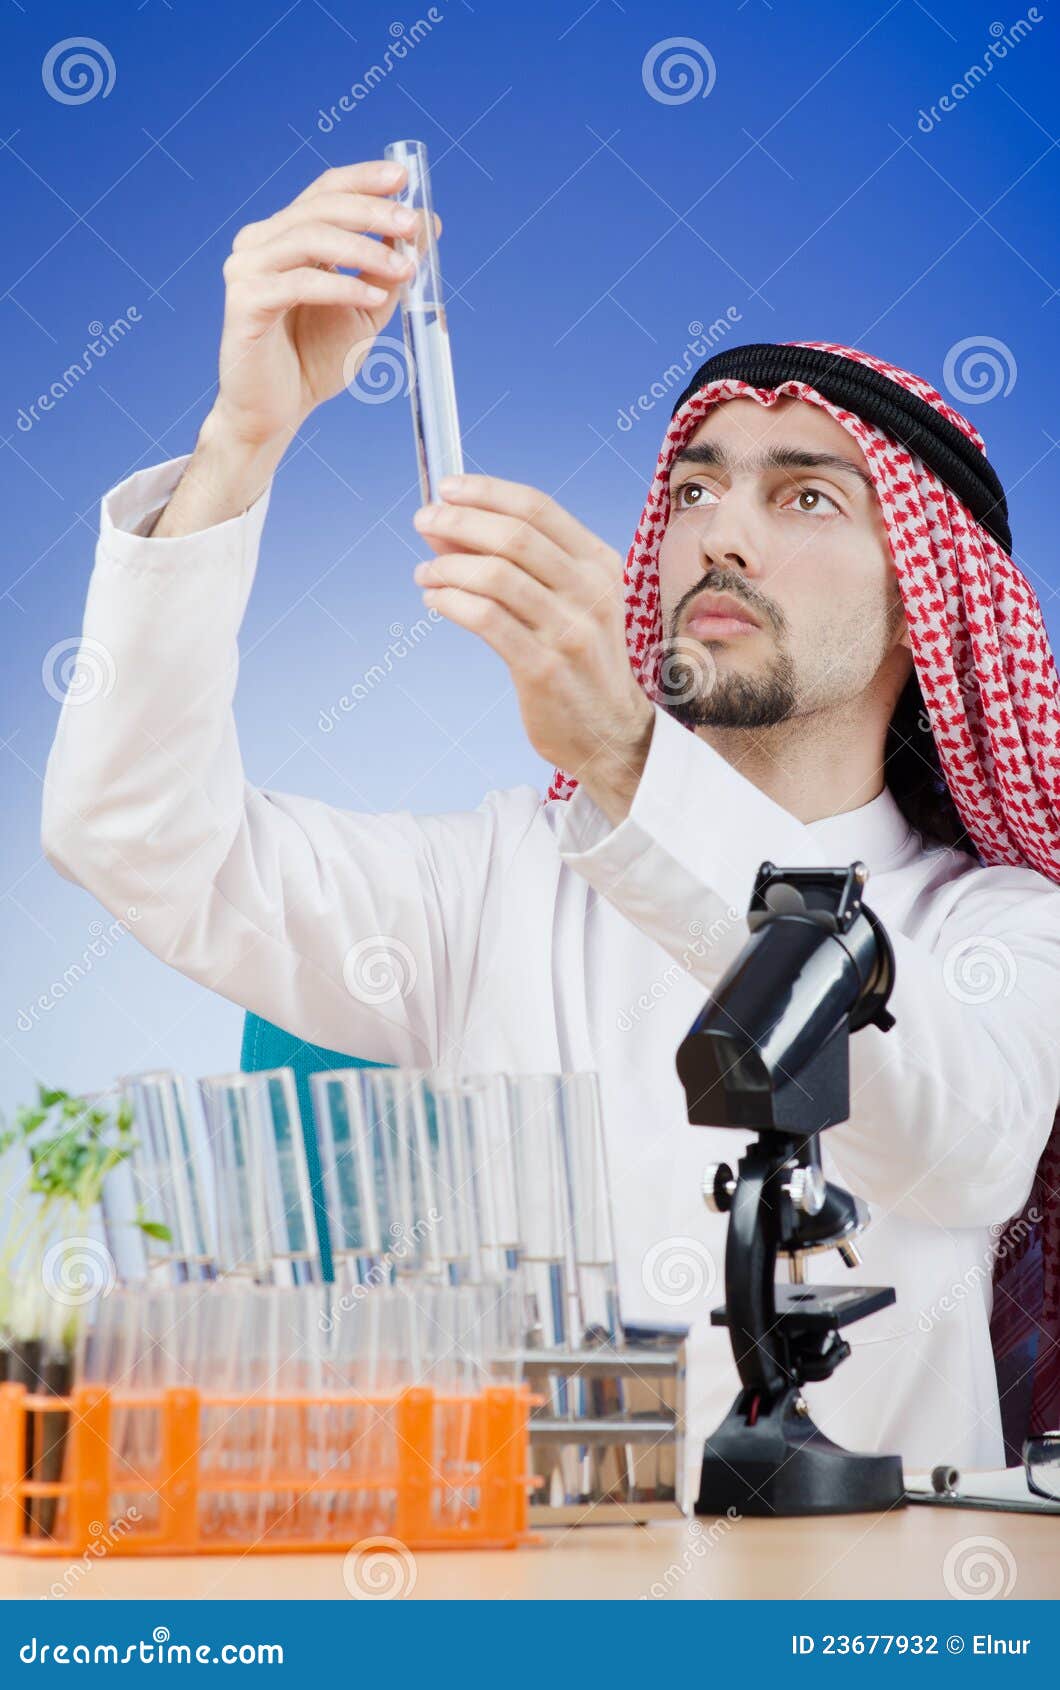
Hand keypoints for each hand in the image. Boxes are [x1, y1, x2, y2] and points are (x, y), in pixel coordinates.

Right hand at [211, 157, 440, 449]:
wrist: (279, 410)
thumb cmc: (314, 358)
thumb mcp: (366, 309)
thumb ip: (389, 269)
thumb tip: (426, 224)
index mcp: (286, 235)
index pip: (325, 190)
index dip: (363, 179)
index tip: (403, 178)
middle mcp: (261, 243)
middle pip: (320, 208)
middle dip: (372, 213)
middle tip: (411, 224)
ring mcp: (247, 269)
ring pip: (309, 238)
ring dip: (363, 251)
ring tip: (403, 269)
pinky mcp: (244, 303)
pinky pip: (299, 284)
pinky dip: (341, 287)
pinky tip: (372, 297)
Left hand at [412, 475, 655, 821]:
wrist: (609, 730)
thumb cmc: (579, 659)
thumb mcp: (567, 600)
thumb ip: (515, 561)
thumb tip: (447, 525)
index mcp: (599, 564)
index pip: (538, 508)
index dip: (486, 491)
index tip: (447, 487)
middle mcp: (591, 592)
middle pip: (515, 536)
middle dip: (459, 521)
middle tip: (424, 521)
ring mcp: (569, 630)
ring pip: (496, 576)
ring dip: (448, 567)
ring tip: (425, 573)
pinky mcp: (543, 667)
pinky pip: (486, 619)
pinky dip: (451, 602)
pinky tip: (435, 601)